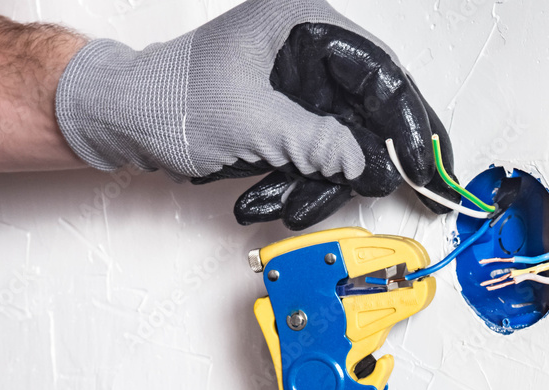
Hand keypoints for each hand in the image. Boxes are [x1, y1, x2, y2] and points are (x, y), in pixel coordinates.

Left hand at [56, 0, 461, 229]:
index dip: (410, 121)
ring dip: (319, 184)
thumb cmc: (170, 100)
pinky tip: (270, 201)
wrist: (123, 119)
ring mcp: (299, 85)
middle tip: (405, 193)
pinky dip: (297, 183)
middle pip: (368, 110)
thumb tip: (373, 165)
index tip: (425, 164)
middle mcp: (308, 50)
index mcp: (302, 24)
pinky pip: (313, 154)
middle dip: (366, 161)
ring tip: (286, 206)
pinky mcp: (287, 115)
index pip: (380, 72)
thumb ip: (321, 144)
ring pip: (341, 141)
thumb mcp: (255, 124)